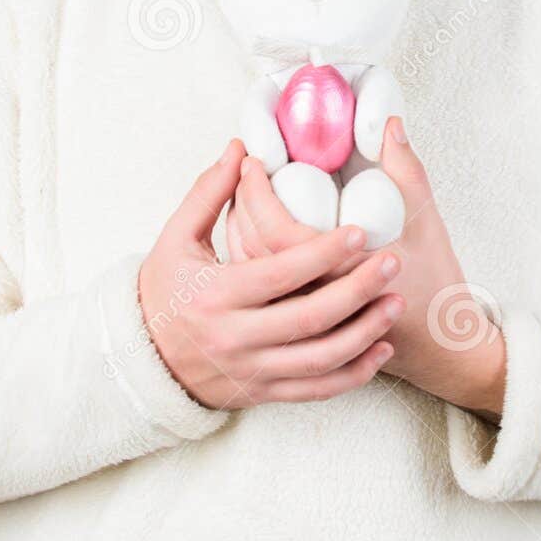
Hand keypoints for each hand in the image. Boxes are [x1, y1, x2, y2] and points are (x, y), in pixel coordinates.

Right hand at [138, 140, 404, 409]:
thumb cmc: (164, 290)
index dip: (322, 254)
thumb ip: (209, 193)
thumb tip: (239, 149)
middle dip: (356, 290)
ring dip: (364, 332)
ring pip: (320, 359)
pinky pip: (317, 390)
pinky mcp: (264, 392)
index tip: (359, 232)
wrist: (143, 358)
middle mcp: (236, 338)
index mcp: (217, 295)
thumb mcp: (176, 238)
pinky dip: (353, 373)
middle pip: (309, 318)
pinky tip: (381, 347)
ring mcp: (253, 370)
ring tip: (396, 303)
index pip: (280, 274)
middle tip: (393, 262)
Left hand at [226, 123, 505, 419]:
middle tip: (242, 170)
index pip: (276, 233)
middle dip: (240, 205)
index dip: (257, 194)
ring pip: (251, 273)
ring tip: (242, 195)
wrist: (442, 345)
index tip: (253, 162)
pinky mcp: (301, 325)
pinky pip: (260, 290)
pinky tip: (250, 233)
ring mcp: (303, 320)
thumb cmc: (435, 284)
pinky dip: (249, 257)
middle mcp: (313, 302)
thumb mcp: (424, 221)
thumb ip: (404, 171)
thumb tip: (389, 125)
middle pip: (252, 253)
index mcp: (339, 275)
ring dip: (239, 231)